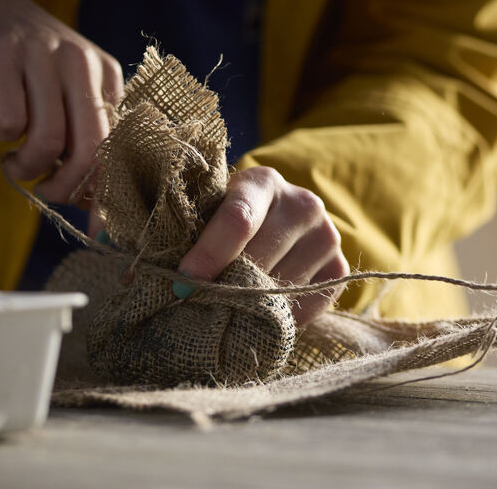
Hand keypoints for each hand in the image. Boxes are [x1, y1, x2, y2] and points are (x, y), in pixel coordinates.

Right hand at [0, 0, 122, 202]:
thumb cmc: (27, 66)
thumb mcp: (65, 94)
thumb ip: (82, 140)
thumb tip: (96, 211)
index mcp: (107, 75)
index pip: (120, 145)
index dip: (107, 192)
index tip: (95, 226)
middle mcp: (81, 61)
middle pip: (91, 147)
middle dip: (68, 186)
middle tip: (46, 191)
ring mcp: (42, 54)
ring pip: (49, 139)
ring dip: (28, 168)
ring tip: (17, 163)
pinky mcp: (0, 54)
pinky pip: (9, 120)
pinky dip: (3, 138)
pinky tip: (2, 131)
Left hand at [177, 166, 349, 324]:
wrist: (276, 219)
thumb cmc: (229, 217)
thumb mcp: (208, 210)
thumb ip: (189, 235)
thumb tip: (158, 281)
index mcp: (264, 182)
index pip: (239, 219)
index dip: (209, 254)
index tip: (184, 282)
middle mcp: (303, 204)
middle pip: (258, 258)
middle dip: (223, 285)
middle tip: (196, 304)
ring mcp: (326, 236)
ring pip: (280, 287)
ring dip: (248, 304)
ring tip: (224, 308)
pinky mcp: (339, 268)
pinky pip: (305, 306)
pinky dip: (277, 316)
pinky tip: (257, 311)